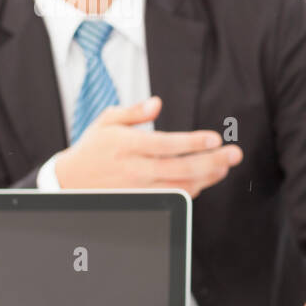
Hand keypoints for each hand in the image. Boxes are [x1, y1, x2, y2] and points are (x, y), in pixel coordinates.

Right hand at [54, 96, 243, 197]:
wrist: (70, 182)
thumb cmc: (94, 148)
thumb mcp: (107, 122)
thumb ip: (134, 112)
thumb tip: (156, 103)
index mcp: (127, 146)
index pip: (166, 144)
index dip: (193, 143)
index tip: (215, 139)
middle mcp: (135, 169)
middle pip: (180, 169)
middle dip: (212, 162)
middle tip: (234, 154)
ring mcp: (139, 189)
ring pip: (181, 187)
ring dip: (208, 177)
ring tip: (225, 166)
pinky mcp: (142, 202)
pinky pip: (173, 198)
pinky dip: (193, 189)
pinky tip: (206, 178)